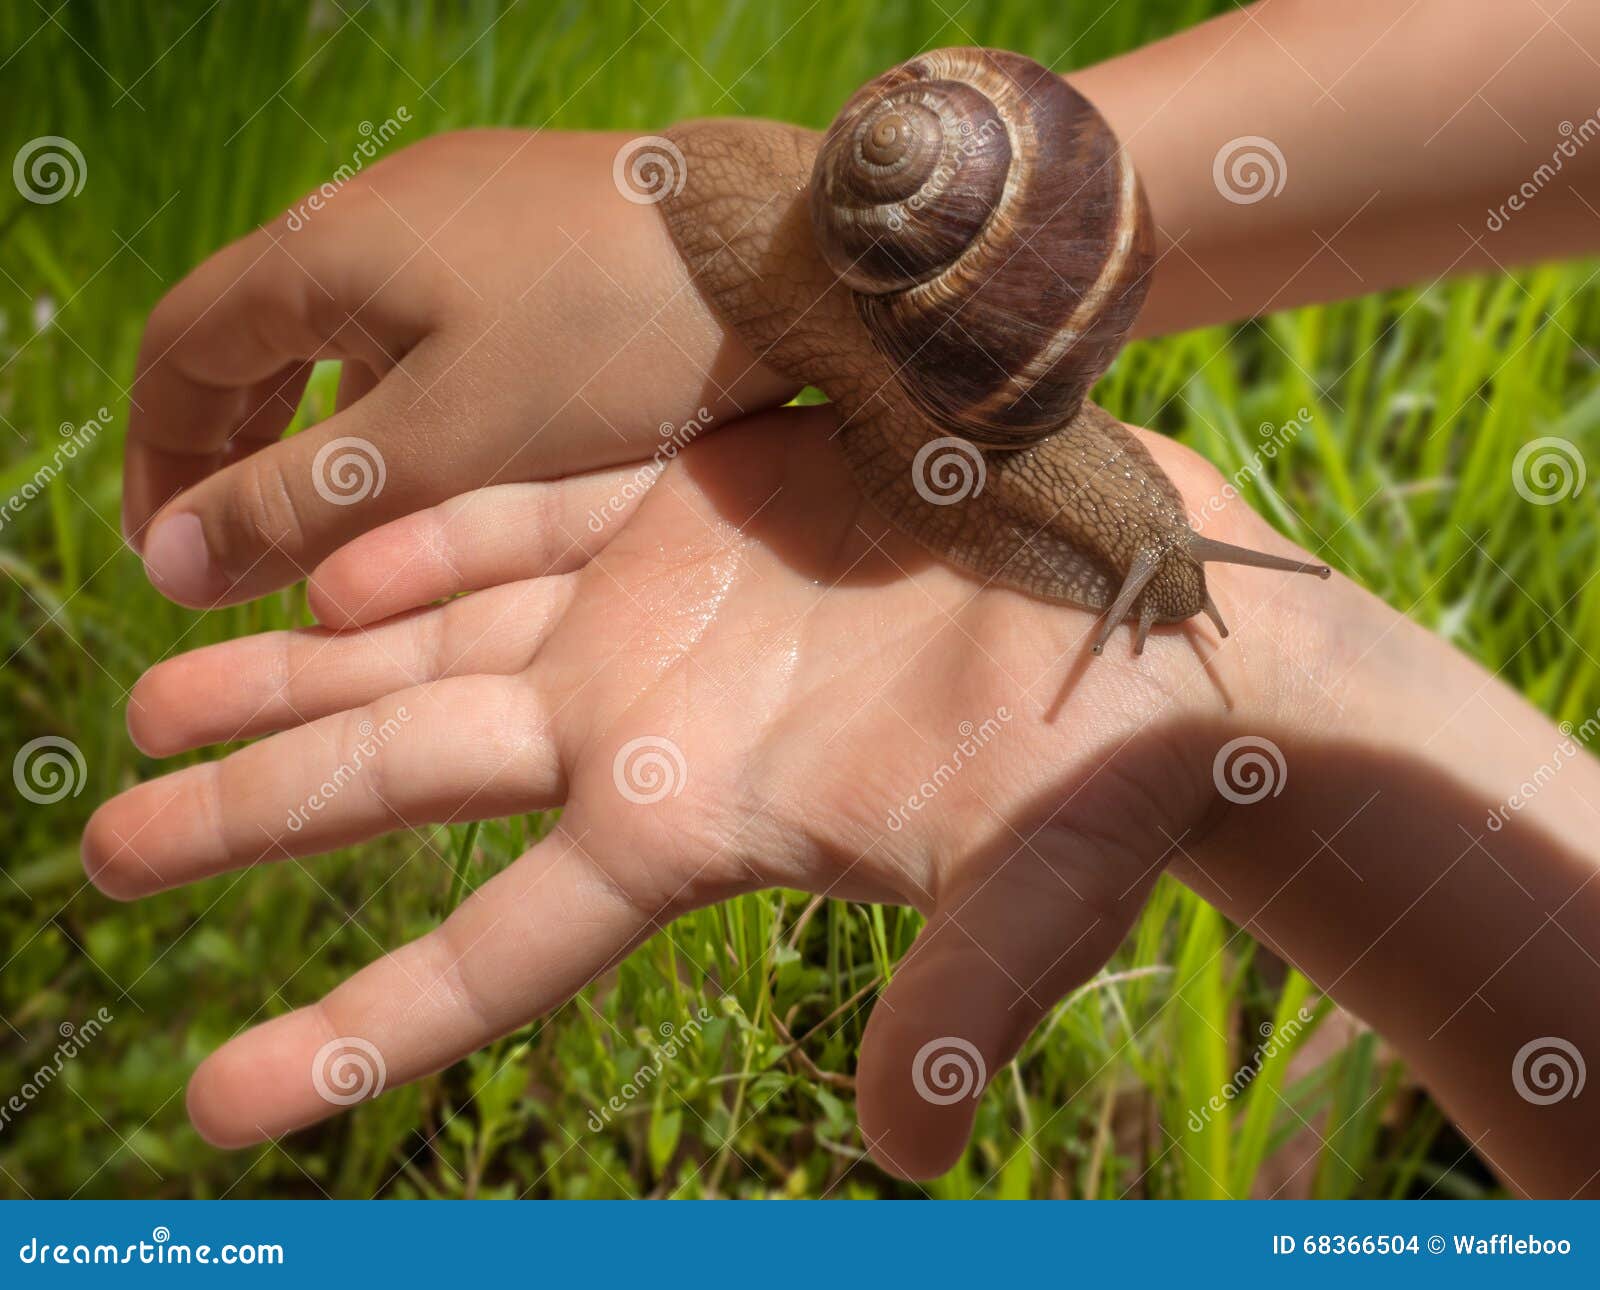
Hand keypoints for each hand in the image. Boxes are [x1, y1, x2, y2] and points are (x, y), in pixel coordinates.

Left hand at [88, 404, 1331, 1178]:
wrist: (1160, 621)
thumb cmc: (1119, 766)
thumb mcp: (1042, 885)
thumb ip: (965, 996)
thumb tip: (906, 1149)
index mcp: (692, 829)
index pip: (493, 955)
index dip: (354, 1031)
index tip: (213, 1107)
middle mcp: (643, 724)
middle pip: (401, 777)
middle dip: (249, 809)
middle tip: (105, 850)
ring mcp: (655, 607)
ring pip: (427, 639)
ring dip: (291, 666)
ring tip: (154, 700)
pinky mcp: (698, 498)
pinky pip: (524, 508)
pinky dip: (422, 527)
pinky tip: (322, 551)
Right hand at [125, 128, 794, 608]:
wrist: (785, 252)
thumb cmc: (608, 346)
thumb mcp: (439, 445)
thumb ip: (300, 502)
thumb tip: (165, 561)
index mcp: (327, 249)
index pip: (182, 350)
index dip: (160, 458)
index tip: (166, 555)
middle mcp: (381, 212)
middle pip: (258, 335)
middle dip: (236, 448)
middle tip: (236, 547)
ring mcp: (468, 214)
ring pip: (351, 334)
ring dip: (325, 430)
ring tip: (335, 523)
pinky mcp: (545, 235)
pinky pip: (433, 322)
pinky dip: (408, 399)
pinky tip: (448, 461)